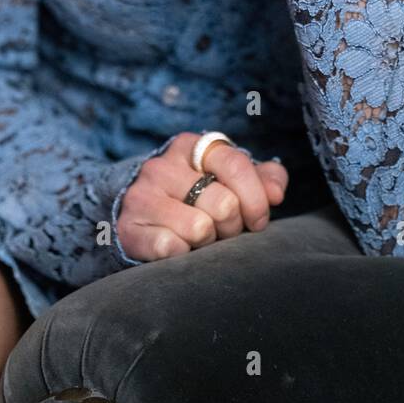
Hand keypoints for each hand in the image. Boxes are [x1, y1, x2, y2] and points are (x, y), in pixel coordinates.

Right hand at [115, 132, 289, 262]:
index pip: (235, 165)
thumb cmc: (201, 198)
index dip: (255, 199)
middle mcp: (163, 166)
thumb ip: (263, 179)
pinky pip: (170, 248)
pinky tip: (179, 248)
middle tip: (224, 230)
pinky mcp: (128, 227)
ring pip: (199, 228)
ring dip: (208, 242)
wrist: (145, 218)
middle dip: (232, 226)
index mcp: (193, 147)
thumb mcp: (232, 181)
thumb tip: (276, 193)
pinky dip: (182, 255)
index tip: (258, 220)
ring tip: (201, 238)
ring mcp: (142, 195)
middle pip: (223, 204)